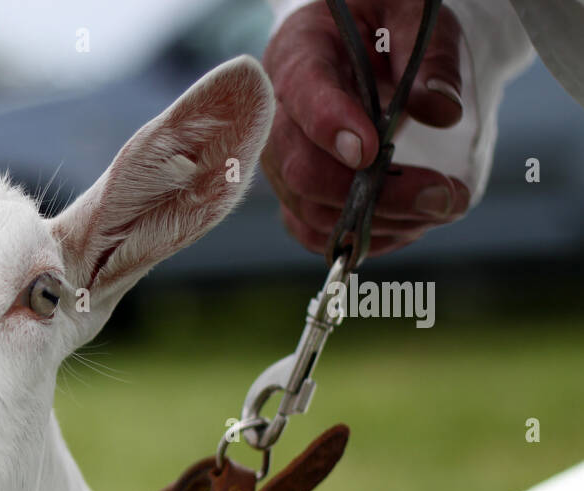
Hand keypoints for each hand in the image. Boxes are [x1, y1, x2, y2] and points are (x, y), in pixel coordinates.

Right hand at [262, 0, 470, 257]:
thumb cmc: (382, 22)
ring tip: (441, 208)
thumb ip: (428, 53)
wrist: (360, 42)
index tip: (370, 153)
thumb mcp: (412, 13)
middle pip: (302, 169)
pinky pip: (313, 230)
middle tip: (441, 195)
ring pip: (310, 210)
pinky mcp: (296, 191)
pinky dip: (359, 239)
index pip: (302, 94)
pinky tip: (408, 226)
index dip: (330, 127)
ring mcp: (282, 159)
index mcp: (299, 52)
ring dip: (377, 223)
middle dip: (371, 194)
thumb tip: (441, 110)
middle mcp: (277, 114)